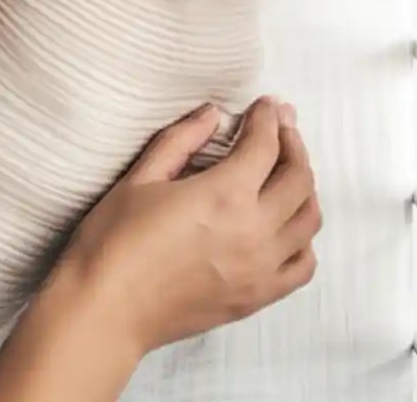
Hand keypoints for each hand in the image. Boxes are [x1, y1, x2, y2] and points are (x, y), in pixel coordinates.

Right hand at [60, 98, 320, 354]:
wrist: (106, 309)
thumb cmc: (113, 241)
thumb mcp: (139, 179)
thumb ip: (180, 141)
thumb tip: (211, 114)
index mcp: (225, 194)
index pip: (265, 145)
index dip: (268, 119)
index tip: (264, 106)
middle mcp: (255, 229)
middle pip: (299, 177)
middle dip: (293, 144)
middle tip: (282, 128)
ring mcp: (262, 267)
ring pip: (309, 220)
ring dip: (305, 188)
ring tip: (288, 173)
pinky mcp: (258, 296)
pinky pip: (303, 265)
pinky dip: (305, 241)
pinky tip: (288, 228)